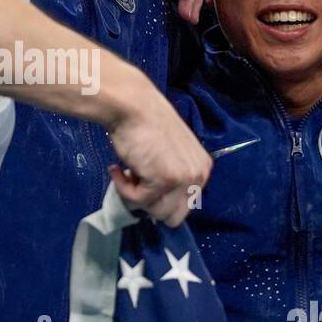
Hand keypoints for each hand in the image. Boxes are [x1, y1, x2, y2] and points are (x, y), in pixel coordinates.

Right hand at [108, 84, 212, 226]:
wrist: (132, 105)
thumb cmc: (145, 124)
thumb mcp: (170, 154)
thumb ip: (172, 176)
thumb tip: (157, 203)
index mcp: (203, 169)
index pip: (185, 205)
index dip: (160, 197)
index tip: (145, 180)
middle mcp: (199, 175)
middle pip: (174, 215)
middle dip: (151, 202)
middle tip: (135, 180)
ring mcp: (183, 179)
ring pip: (157, 213)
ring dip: (136, 196)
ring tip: (126, 173)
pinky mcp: (164, 180)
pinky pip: (138, 201)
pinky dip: (123, 188)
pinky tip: (118, 169)